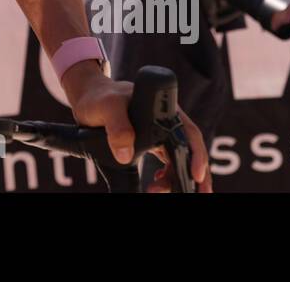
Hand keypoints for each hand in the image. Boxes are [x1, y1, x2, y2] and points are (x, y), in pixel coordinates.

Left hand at [61, 65, 209, 189]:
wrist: (91, 96)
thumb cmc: (101, 96)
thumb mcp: (108, 107)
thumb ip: (118, 128)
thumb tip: (126, 156)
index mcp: (164, 110)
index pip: (188, 133)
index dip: (196, 155)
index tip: (196, 175)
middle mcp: (167, 121)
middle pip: (189, 149)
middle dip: (196, 173)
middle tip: (198, 193)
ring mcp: (162, 132)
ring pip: (180, 157)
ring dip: (181, 177)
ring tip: (173, 193)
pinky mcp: (153, 142)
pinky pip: (169, 160)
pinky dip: (169, 175)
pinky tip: (160, 183)